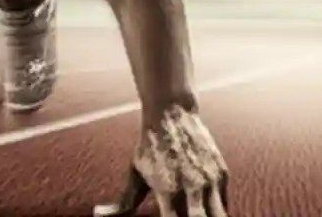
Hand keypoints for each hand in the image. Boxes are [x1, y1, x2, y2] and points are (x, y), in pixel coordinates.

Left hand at [94, 106, 229, 216]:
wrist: (171, 114)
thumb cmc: (150, 146)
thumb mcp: (135, 172)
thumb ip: (123, 202)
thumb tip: (97, 215)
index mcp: (167, 190)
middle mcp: (191, 187)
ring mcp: (209, 181)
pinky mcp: (222, 174)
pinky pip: (224, 205)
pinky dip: (217, 212)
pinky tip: (207, 213)